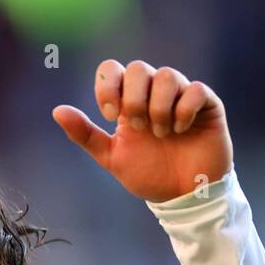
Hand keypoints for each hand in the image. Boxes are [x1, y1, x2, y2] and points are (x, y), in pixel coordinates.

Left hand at [53, 60, 231, 202]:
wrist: (183, 196)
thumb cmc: (149, 175)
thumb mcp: (112, 157)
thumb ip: (85, 135)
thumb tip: (57, 111)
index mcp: (129, 101)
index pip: (112, 69)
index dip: (108, 86)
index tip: (110, 115)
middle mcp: (154, 93)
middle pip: (138, 68)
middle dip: (133, 99)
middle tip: (138, 127)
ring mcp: (181, 96)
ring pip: (167, 75)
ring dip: (158, 107)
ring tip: (162, 134)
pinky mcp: (207, 105)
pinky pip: (195, 89)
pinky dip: (183, 110)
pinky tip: (182, 131)